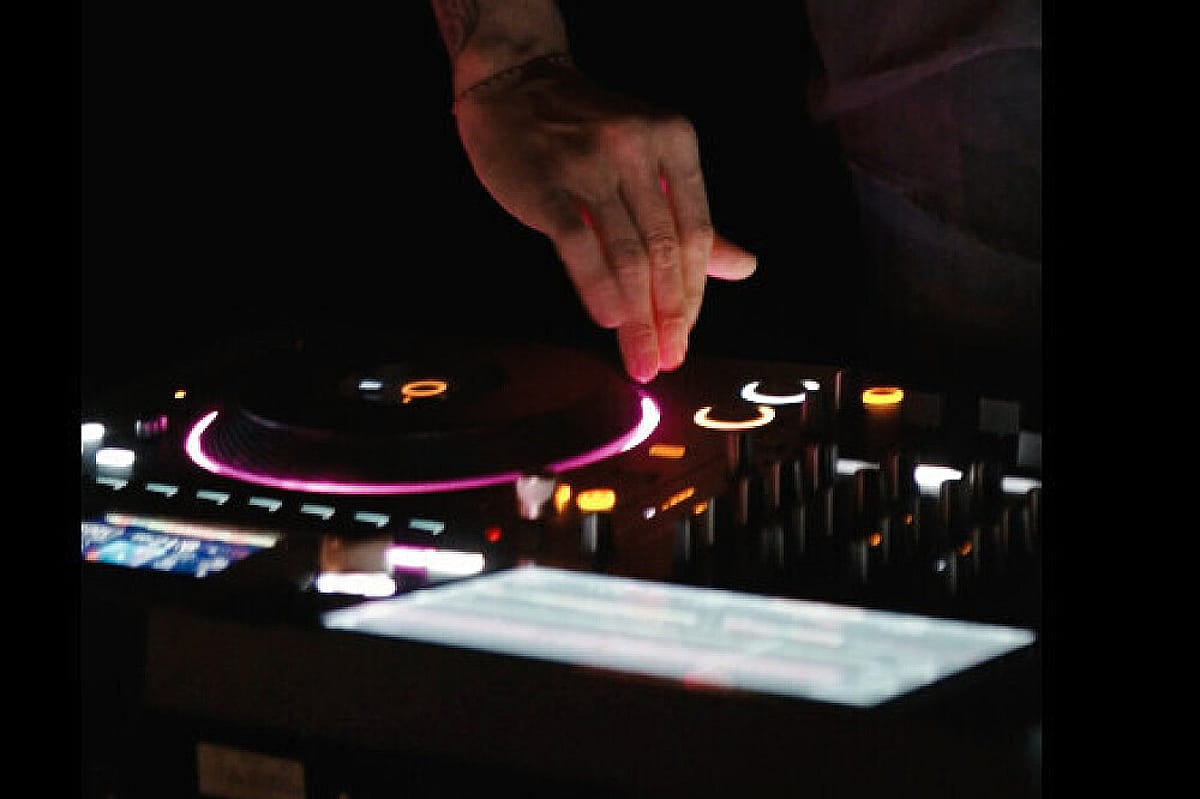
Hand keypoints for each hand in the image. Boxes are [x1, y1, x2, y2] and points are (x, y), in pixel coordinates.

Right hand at [452, 59, 756, 382]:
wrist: (513, 86)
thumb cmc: (584, 134)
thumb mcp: (650, 165)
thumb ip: (693, 219)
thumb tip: (744, 268)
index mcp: (675, 142)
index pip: (695, 233)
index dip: (694, 295)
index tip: (685, 338)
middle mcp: (639, 148)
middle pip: (665, 251)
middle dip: (669, 316)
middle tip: (666, 360)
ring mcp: (592, 163)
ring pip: (627, 255)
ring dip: (637, 317)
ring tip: (640, 356)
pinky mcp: (548, 182)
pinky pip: (581, 247)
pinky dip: (598, 290)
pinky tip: (608, 321)